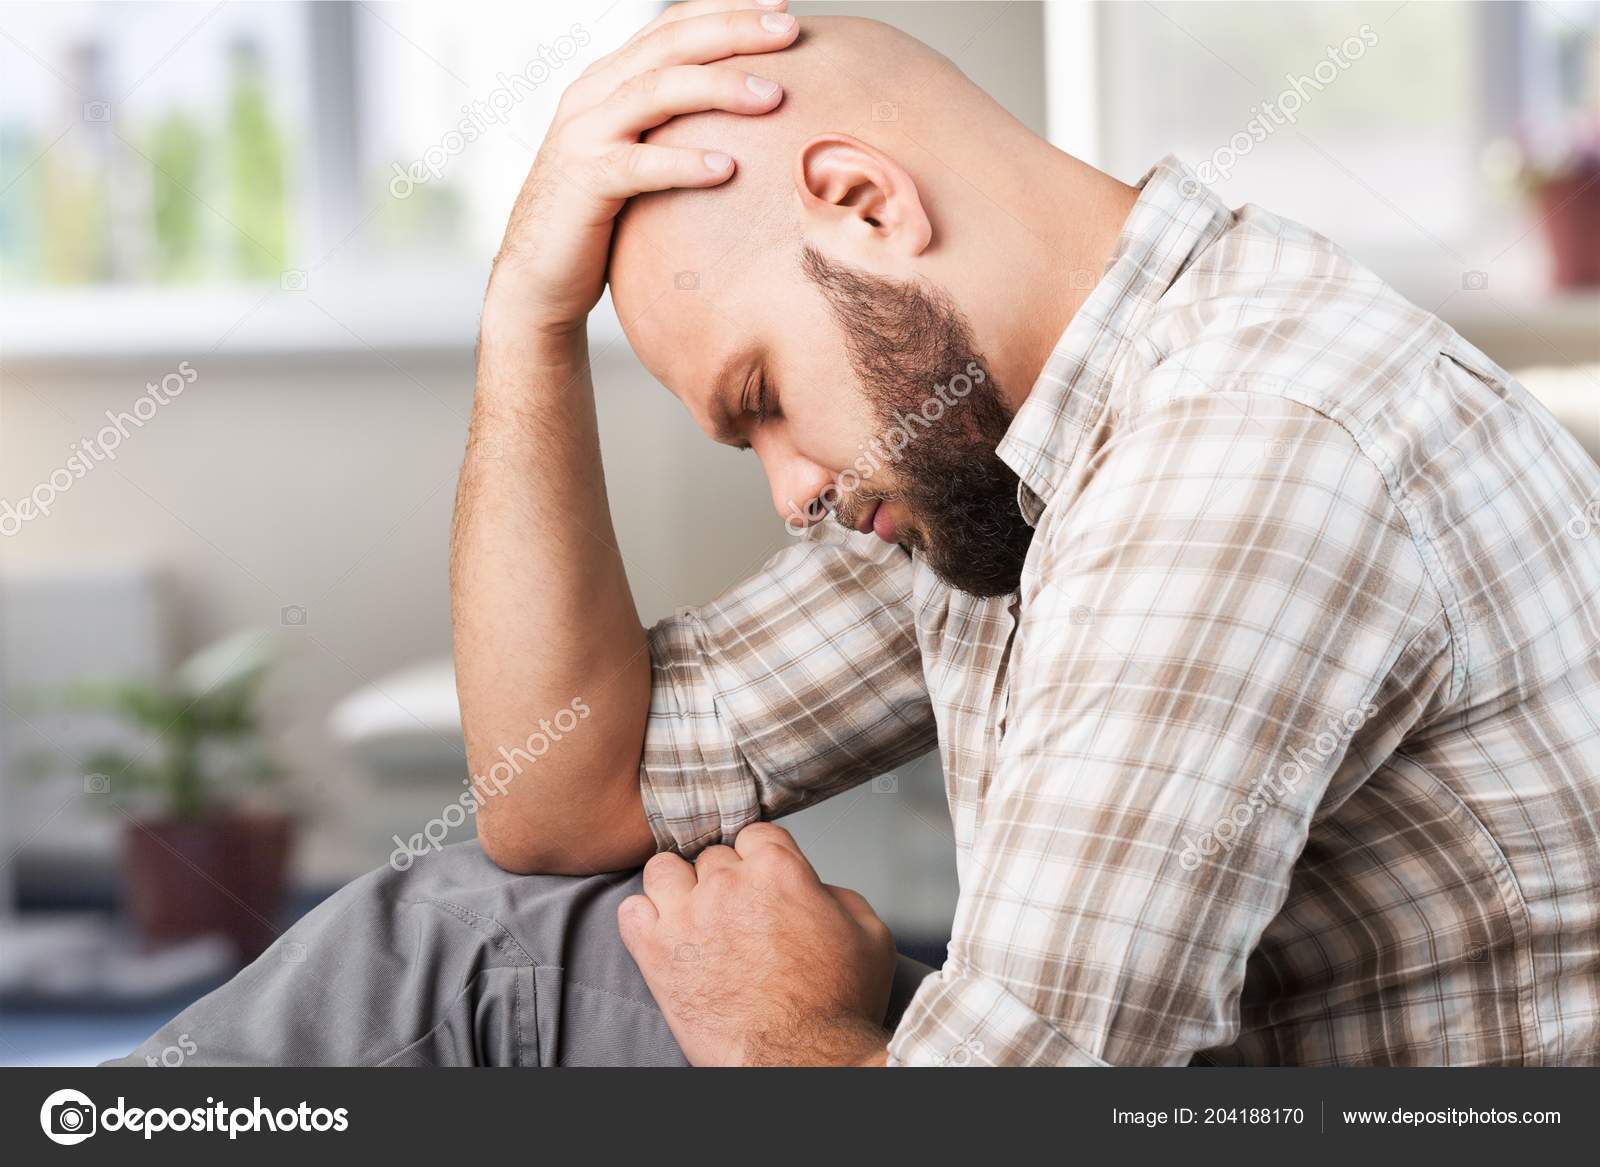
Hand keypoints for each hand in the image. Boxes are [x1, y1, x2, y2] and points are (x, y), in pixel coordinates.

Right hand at [486, 0, 797, 339]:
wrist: (539, 276)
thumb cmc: (602, 219)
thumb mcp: (639, 156)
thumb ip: (674, 129)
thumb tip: (751, 120)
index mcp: (608, 80)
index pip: (670, 27)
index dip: (724, 10)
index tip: (780, 7)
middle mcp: (593, 95)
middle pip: (669, 45)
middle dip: (732, 31)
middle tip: (790, 30)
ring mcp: (584, 135)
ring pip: (655, 91)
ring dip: (718, 87)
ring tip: (772, 96)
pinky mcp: (583, 183)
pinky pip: (639, 166)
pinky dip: (684, 163)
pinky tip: (727, 168)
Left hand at [618, 823, 896, 1065]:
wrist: (803, 1063)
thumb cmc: (836, 1008)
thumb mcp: (870, 934)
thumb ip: (839, 895)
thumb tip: (814, 889)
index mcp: (778, 870)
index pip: (754, 833)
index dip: (760, 858)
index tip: (761, 881)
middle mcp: (727, 884)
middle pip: (711, 855)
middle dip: (724, 881)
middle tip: (737, 916)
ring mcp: (686, 916)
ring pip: (663, 871)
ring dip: (677, 889)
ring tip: (694, 917)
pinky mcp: (656, 954)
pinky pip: (631, 911)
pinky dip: (644, 920)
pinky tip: (665, 938)